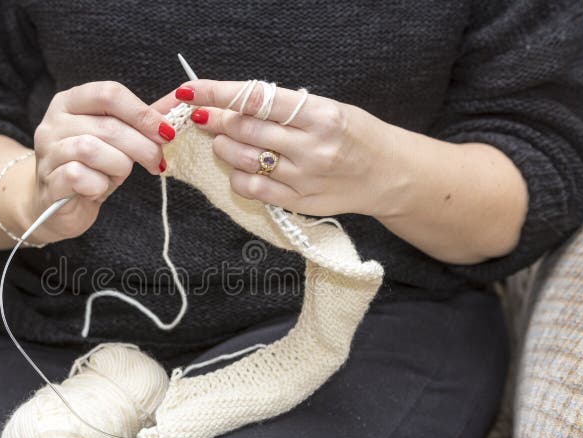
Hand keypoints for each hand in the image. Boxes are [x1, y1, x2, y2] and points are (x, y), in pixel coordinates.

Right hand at [24, 81, 176, 242]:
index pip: (109, 94)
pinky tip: (98, 188)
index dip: (143, 113)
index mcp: (70, 102)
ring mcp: (48, 152)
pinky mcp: (48, 182)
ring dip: (119, 165)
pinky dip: (99, 184)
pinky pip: (79, 176)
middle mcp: (54, 122)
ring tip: (119, 175)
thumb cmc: (91, 168)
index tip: (166, 133)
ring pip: (91, 149)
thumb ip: (144, 119)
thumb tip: (181, 98)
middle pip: (107, 126)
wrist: (58, 206)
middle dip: (142, 146)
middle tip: (156, 162)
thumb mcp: (118, 139)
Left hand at [167, 80, 401, 217]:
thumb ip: (284, 108)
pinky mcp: (301, 202)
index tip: (192, 91)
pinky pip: (254, 189)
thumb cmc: (355, 135)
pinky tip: (240, 169)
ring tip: (222, 142)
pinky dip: (238, 177)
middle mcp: (312, 146)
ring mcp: (305, 177)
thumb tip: (233, 104)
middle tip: (206, 118)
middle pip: (244, 130)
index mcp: (320, 114)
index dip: (218, 94)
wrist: (390, 174)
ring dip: (223, 148)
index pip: (257, 99)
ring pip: (244, 160)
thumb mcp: (328, 108)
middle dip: (216, 121)